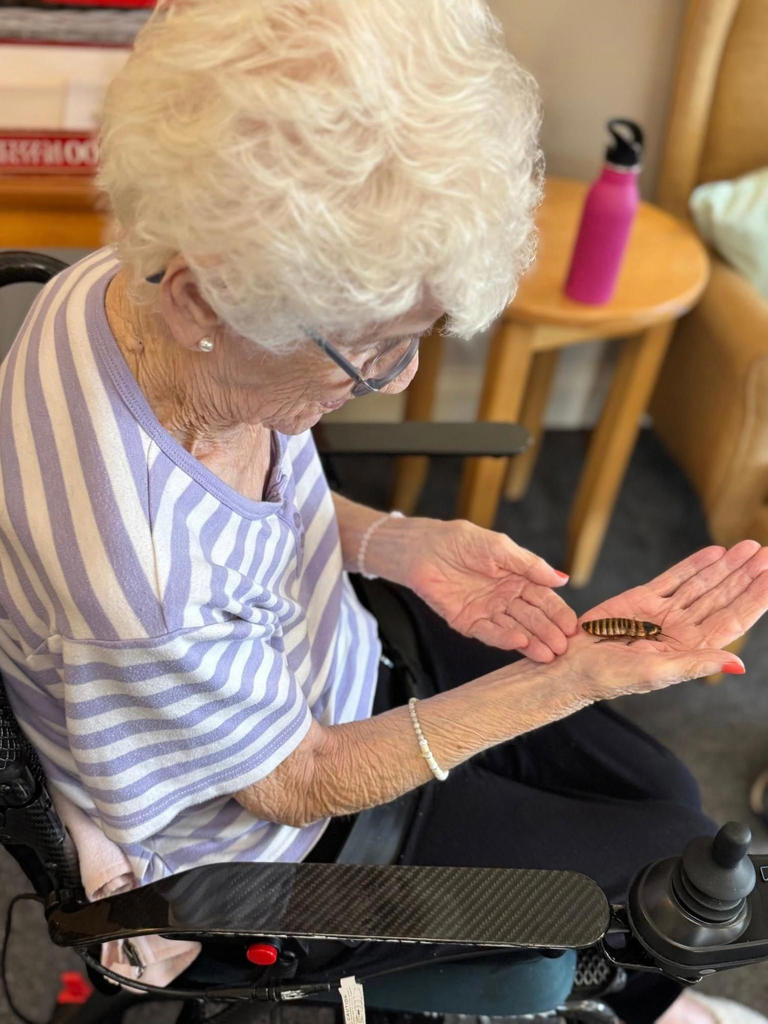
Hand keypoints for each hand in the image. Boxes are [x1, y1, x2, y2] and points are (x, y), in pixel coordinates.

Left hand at [403, 519, 577, 660]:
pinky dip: (504, 638)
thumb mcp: (501, 548)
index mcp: (518, 579)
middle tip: (564, 647)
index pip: (544, 599)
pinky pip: (488, 633)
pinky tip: (520, 642)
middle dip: (549, 632)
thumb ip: (530, 565)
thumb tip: (563, 579)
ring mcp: (487, 612)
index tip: (573, 627)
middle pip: (532, 618)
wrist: (423, 548)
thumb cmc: (462, 541)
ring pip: (514, 629)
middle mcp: (505, 598)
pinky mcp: (467, 622)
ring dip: (532, 642)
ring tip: (548, 654)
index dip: (558, 613)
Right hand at [558, 540, 767, 701]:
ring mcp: (663, 612)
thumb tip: (738, 665)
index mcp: (690, 649)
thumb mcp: (655, 673)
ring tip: (748, 548)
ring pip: (702, 585)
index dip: (754, 599)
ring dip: (725, 567)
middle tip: (766, 555)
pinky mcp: (641, 599)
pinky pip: (674, 578)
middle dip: (745, 576)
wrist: (571, 665)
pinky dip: (694, 565)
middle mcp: (682, 629)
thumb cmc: (610, 677)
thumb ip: (696, 664)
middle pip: (722, 598)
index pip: (732, 620)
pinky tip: (714, 553)